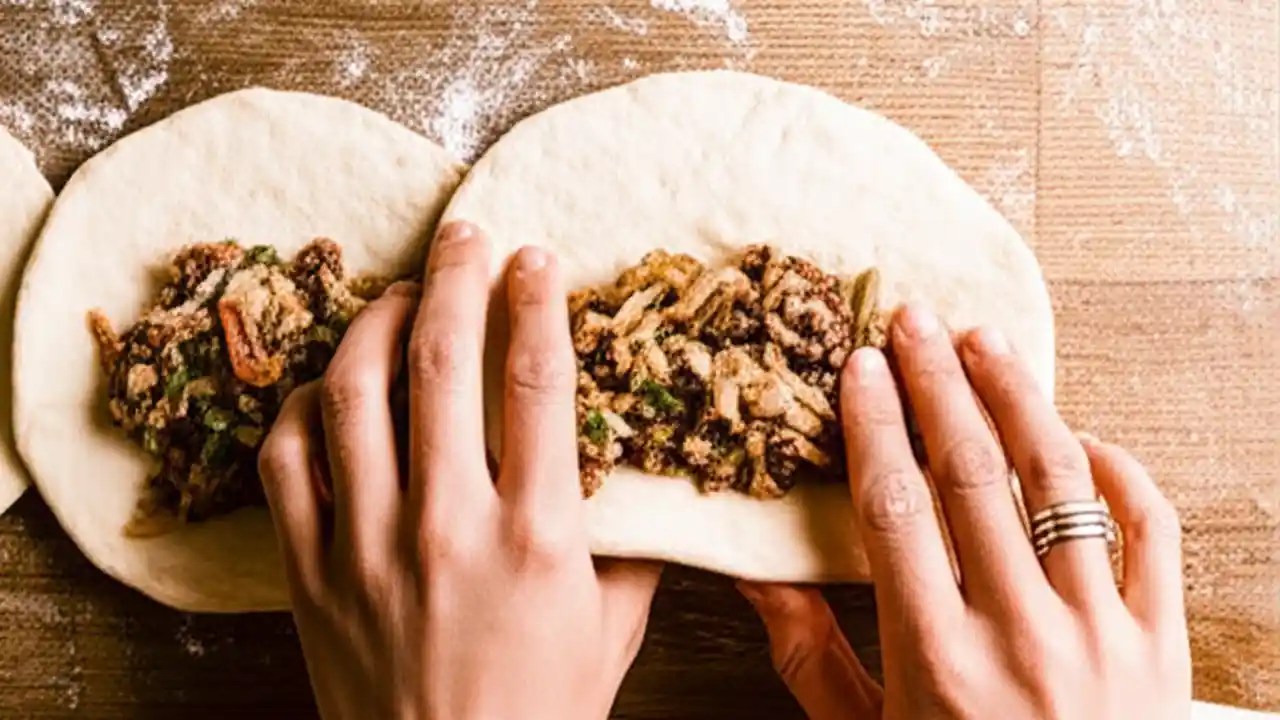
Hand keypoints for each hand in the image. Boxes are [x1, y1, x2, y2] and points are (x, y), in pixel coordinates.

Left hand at [259, 221, 661, 719]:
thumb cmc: (539, 713)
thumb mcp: (612, 631)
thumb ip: (629, 546)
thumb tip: (636, 474)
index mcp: (536, 538)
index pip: (538, 386)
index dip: (537, 304)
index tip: (536, 259)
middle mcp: (449, 528)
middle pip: (443, 366)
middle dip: (455, 280)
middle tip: (464, 235)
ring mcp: (369, 548)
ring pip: (353, 397)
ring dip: (376, 327)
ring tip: (399, 296)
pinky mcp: (310, 575)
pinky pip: (288, 464)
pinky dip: (302, 410)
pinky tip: (329, 389)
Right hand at [739, 305, 1189, 718]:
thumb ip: (809, 655)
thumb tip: (754, 572)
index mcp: (939, 662)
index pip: (897, 511)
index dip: (874, 427)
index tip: (858, 366)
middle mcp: (1023, 638)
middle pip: (973, 476)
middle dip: (937, 385)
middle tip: (912, 320)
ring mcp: (1104, 636)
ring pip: (1060, 483)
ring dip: (1019, 400)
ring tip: (985, 343)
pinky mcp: (1163, 643)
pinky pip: (1151, 530)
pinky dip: (1119, 469)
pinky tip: (1082, 434)